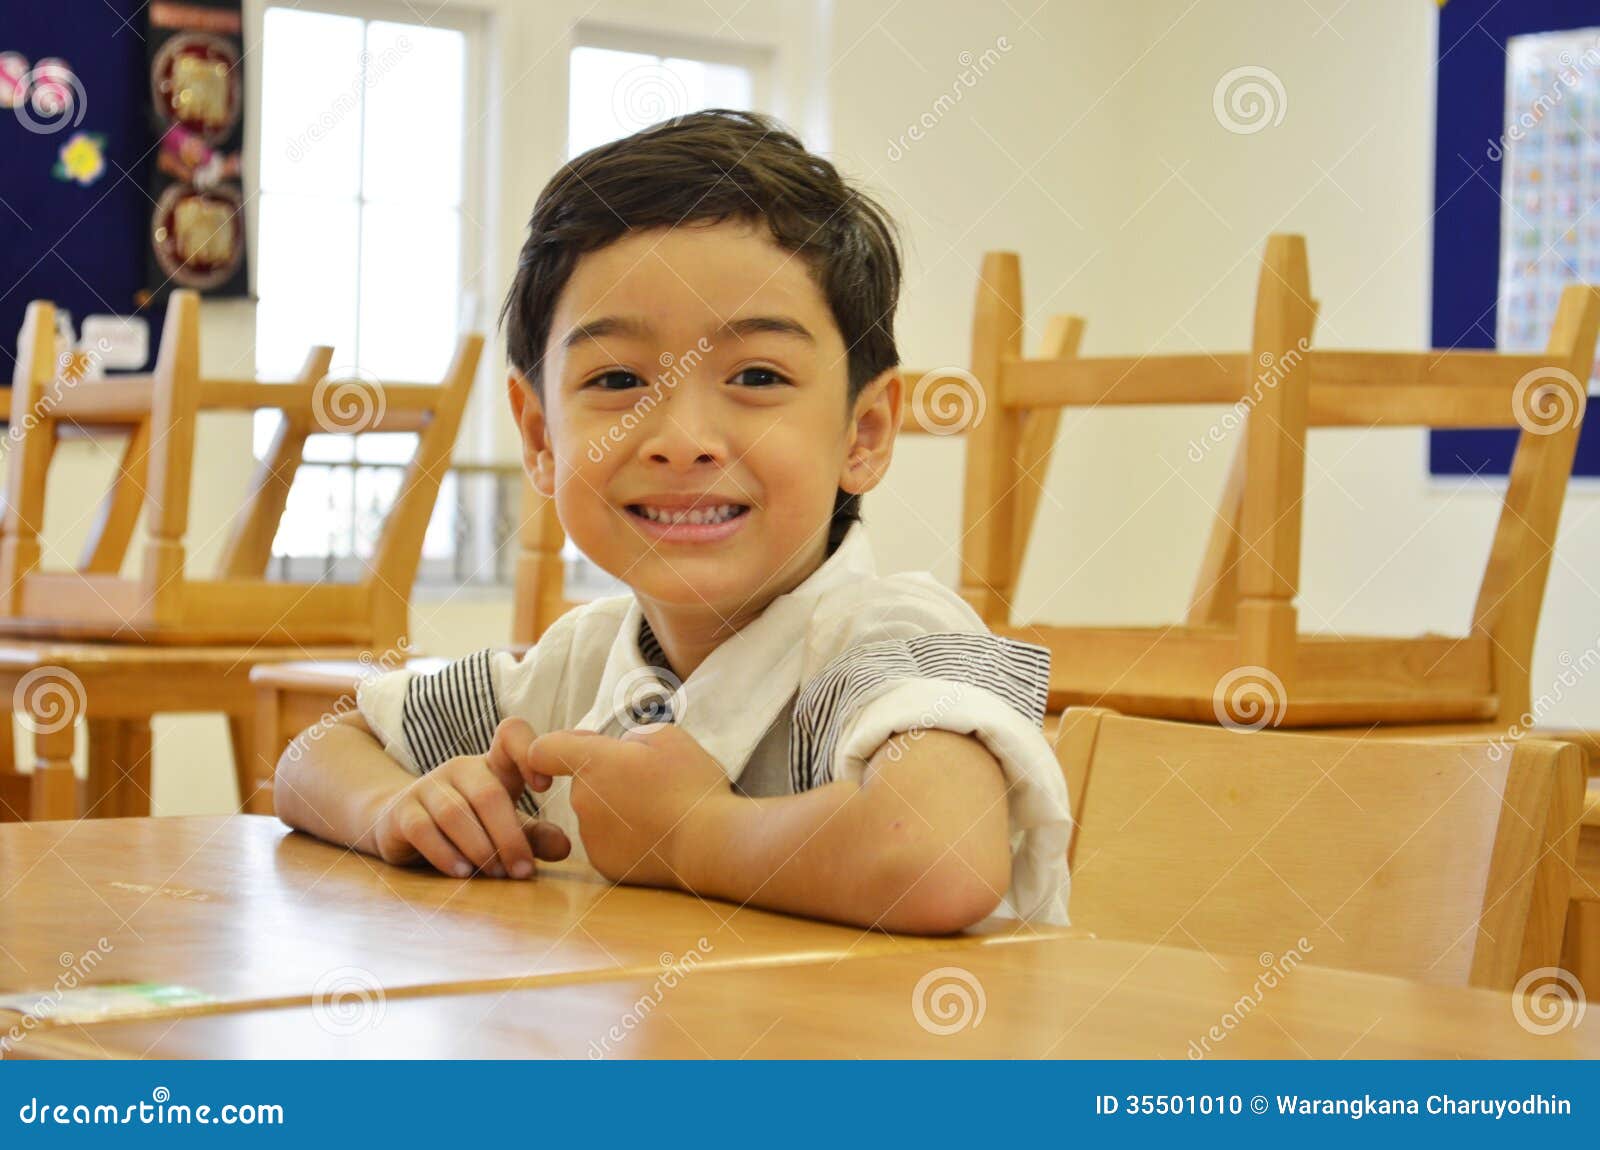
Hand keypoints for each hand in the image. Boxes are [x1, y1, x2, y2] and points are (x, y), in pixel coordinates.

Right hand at [370, 740, 570, 877]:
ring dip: (480, 849)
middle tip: (522, 871)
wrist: (403, 826)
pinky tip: (463, 873)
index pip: (511, 734)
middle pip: (489, 794)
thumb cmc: (469, 824)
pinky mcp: (402, 811)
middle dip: (509, 837)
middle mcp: (461, 769)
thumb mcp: (505, 826)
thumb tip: (564, 846)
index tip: (545, 787)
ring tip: (495, 874)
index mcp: (493, 764)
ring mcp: (428, 786)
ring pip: (455, 814)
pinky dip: (445, 854)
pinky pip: (423, 830)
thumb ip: (534, 835)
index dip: (529, 752)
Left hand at [504, 720, 736, 888]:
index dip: (554, 748)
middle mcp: (581, 801)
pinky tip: (658, 836)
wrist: (710, 844)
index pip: (543, 750)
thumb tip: (621, 749)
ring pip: (597, 814)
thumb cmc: (691, 785)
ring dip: (619, 810)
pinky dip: (627, 839)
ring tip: (661, 812)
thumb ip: (633, 736)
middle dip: (608, 779)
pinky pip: (608, 843)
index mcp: (592, 763)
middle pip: (582, 783)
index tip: (572, 754)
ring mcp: (591, 837)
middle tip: (651, 782)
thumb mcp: (668, 737)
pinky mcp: (604, 865)